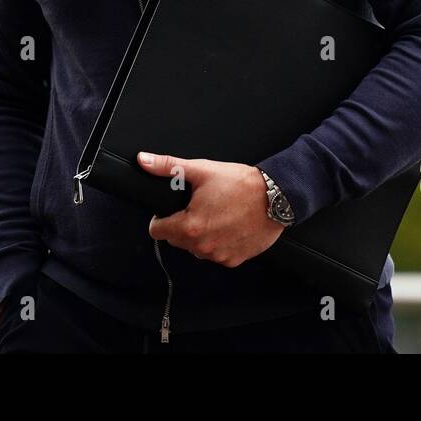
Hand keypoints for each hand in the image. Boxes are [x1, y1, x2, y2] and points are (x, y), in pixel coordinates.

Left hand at [136, 151, 285, 266]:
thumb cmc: (240, 184)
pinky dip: (219, 242)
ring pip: (196, 248)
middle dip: (182, 225)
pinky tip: (230, 225)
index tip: (174, 208)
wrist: (277, 196)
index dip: (162, 217)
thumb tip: (144, 161)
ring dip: (201, 235)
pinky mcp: (234, 260)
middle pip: (176, 239)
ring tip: (217, 214)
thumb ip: (168, 167)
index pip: (157, 231)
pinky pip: (216, 254)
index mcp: (190, 227)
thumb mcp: (201, 170)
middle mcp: (202, 247)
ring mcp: (219, 256)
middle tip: (199, 206)